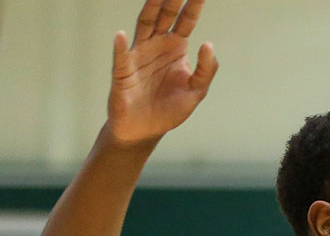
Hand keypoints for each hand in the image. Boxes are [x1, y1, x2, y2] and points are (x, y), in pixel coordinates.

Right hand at [108, 0, 217, 144]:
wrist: (146, 130)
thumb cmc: (170, 109)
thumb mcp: (197, 91)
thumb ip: (206, 70)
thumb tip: (208, 44)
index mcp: (175, 48)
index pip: (185, 21)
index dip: (193, 6)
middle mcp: (156, 45)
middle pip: (163, 16)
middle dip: (170, 0)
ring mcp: (138, 55)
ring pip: (143, 27)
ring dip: (149, 11)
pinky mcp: (123, 72)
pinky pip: (121, 58)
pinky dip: (121, 47)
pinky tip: (122, 36)